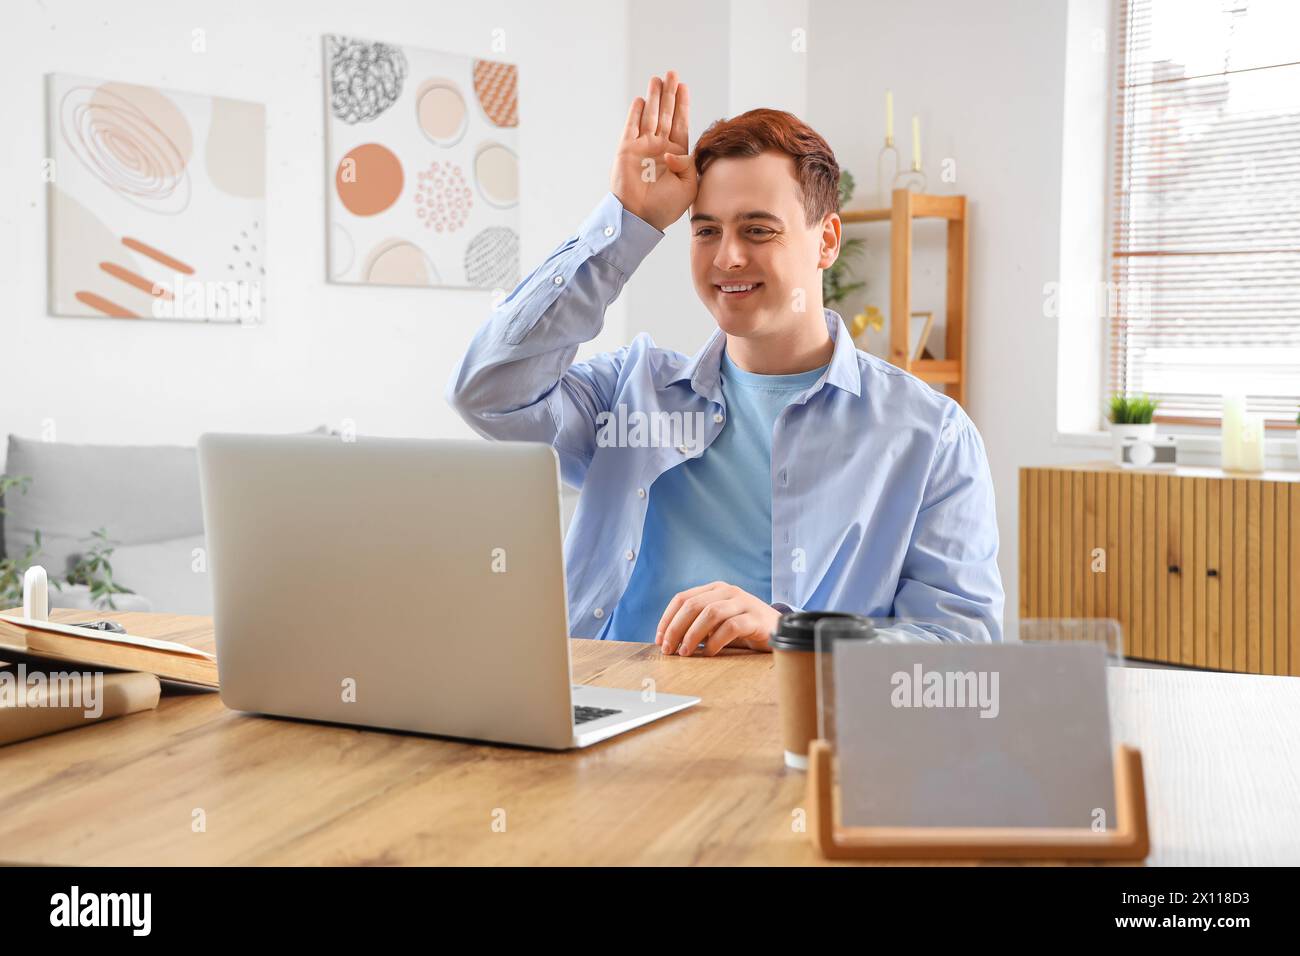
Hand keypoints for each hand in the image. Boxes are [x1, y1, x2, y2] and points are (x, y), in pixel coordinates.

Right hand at [610, 71, 696, 231]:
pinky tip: (641, 99)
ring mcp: (642, 147)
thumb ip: (687, 164)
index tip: (684, 87)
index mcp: (676, 155)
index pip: (680, 124)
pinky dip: (636, 113)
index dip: (682, 105)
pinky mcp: (627, 150)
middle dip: (669, 94)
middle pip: (665, 114)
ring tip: (658, 79)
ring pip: (650, 116)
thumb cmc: (665, 208)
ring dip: (654, 97)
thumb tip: (673, 150)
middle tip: (672, 73)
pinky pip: (632, 127)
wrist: (640, 218)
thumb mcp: (688, 187)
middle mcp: (659, 148)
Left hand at [655, 582, 780, 656]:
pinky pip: (731, 627)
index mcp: (714, 589)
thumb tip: (669, 640)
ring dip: (693, 635)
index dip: (667, 619)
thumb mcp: (717, 623)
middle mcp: (728, 591)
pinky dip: (715, 641)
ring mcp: (743, 602)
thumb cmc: (743, 629)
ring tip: (686, 652)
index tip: (659, 639)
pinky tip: (709, 653)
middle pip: (693, 605)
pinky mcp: (756, 618)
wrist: (777, 630)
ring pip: (710, 613)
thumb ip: (697, 625)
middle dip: (676, 628)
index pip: (682, 598)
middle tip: (669, 649)